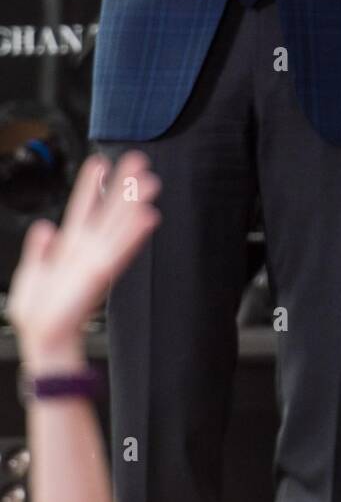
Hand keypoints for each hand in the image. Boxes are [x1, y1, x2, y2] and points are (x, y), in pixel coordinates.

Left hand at [7, 152, 160, 371]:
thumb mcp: (29, 273)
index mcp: (67, 247)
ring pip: (119, 224)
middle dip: (122, 186)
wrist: (43, 339)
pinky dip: (134, 233)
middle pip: (108, 210)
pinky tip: (147, 216)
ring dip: (134, 203)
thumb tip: (44, 227)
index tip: (99, 164)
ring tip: (149, 181)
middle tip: (137, 162)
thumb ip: (37, 249)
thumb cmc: (38, 314)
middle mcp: (85, 249)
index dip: (90, 186)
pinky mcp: (100, 273)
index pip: (82, 208)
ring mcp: (95, 259)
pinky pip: (120, 248)